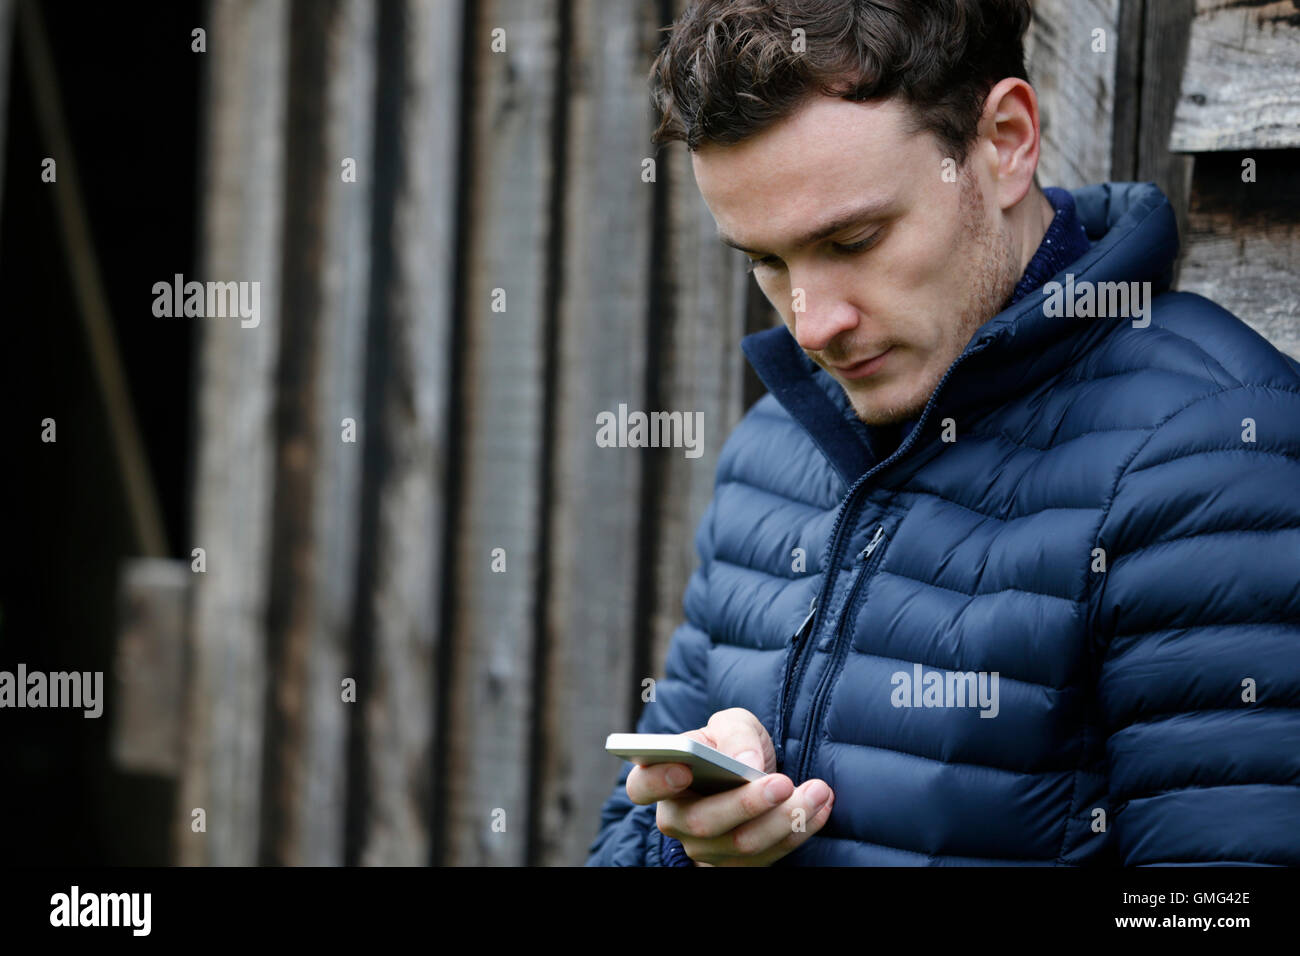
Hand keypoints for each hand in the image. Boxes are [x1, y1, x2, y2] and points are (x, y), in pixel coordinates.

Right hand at [625, 707, 834, 865]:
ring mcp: (705, 850)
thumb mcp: (733, 724)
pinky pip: (768, 858)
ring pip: (741, 846)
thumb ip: (736, 735)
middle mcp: (677, 820)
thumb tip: (746, 764)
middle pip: (703, 823)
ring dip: (785, 819)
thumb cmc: (733, 744)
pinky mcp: (737, 865)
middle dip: (746, 804)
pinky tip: (821, 808)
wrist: (754, 771)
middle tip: (782, 782)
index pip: (642, 786)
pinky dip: (798, 833)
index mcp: (660, 778)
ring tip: (818, 790)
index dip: (658, 780)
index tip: (685, 767)